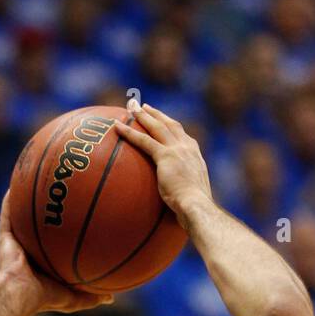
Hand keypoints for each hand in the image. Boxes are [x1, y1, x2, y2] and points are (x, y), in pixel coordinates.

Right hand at [0, 191, 114, 314]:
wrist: (21, 295)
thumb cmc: (46, 298)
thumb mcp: (75, 298)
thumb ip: (92, 296)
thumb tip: (111, 298)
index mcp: (44, 262)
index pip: (56, 242)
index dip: (65, 229)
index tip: (77, 216)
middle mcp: (30, 250)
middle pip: (40, 224)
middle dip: (49, 209)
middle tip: (60, 192)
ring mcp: (17, 242)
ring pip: (22, 215)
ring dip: (27, 199)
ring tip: (37, 180)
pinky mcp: (5, 237)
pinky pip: (7, 214)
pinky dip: (10, 200)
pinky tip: (16, 183)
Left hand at [114, 103, 211, 227]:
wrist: (197, 206)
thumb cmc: (194, 209)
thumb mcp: (190, 196)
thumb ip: (182, 190)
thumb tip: (175, 202)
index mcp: (194, 154)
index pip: (180, 134)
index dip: (168, 124)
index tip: (160, 118)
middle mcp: (187, 147)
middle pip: (168, 124)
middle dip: (154, 113)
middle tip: (142, 105)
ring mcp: (177, 149)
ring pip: (156, 126)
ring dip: (141, 115)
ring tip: (129, 107)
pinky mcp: (165, 156)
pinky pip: (144, 140)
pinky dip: (130, 132)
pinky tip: (117, 126)